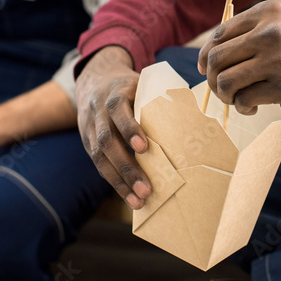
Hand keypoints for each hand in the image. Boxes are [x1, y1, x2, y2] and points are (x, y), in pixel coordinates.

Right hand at [75, 46, 151, 208]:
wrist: (94, 80)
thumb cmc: (130, 87)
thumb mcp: (141, 84)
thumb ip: (158, 99)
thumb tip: (194, 120)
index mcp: (114, 92)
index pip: (118, 109)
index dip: (129, 128)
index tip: (144, 147)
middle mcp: (98, 111)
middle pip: (107, 140)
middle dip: (127, 167)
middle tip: (146, 189)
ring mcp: (89, 128)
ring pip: (99, 157)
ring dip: (119, 181)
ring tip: (138, 200)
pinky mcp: (87, 142)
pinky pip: (98, 164)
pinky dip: (114, 181)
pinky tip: (128, 196)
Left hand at [197, 0, 280, 113]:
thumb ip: (261, 30)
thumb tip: (221, 54)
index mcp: (268, 11)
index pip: (219, 34)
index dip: (209, 56)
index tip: (211, 69)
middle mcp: (267, 31)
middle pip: (215, 58)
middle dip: (213, 78)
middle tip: (224, 90)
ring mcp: (274, 59)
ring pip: (223, 81)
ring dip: (225, 95)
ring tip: (238, 100)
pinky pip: (243, 99)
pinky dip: (242, 107)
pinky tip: (253, 108)